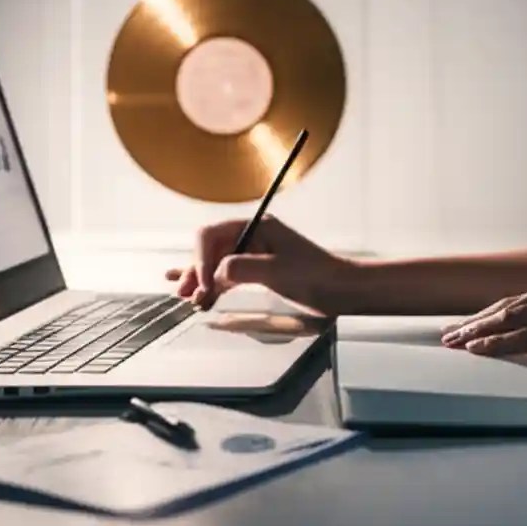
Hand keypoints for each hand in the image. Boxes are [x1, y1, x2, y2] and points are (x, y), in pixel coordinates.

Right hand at [166, 215, 355, 313]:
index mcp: (257, 227)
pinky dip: (212, 286)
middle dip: (195, 270)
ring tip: (186, 299)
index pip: (213, 235)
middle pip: (210, 249)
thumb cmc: (317, 275)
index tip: (203, 284)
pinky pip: (226, 276)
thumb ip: (245, 268)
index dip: (201, 258)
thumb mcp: (279, 271)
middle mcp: (251, 236)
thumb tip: (217, 272)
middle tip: (185, 294)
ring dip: (200, 280)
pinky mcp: (257, 271)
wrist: (341, 291)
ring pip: (215, 264)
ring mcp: (253, 254)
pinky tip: (199, 295)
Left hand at [440, 274, 526, 382]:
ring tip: (454, 344)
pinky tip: (478, 350)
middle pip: (511, 305)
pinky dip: (498, 343)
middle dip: (476, 320)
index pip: (522, 300)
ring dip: (478, 331)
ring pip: (513, 318)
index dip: (490, 312)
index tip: (466, 324)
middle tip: (447, 336)